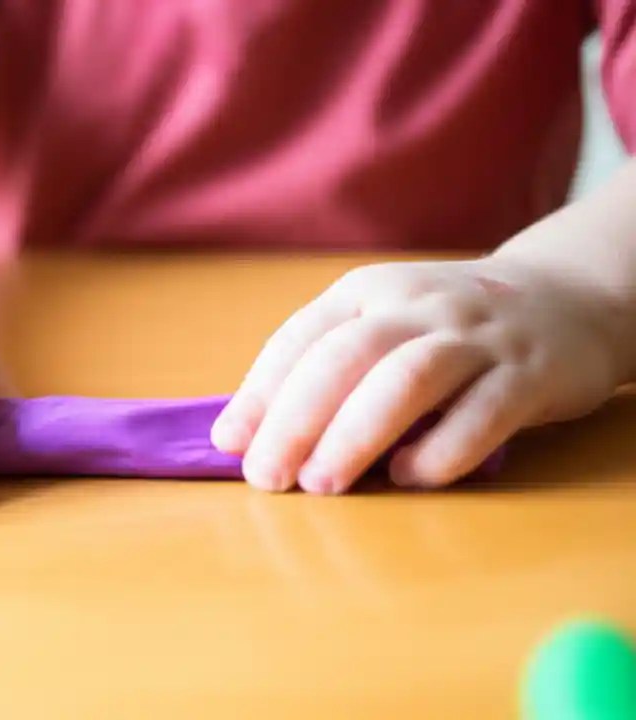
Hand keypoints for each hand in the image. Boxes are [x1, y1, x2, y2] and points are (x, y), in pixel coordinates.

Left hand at [211, 257, 626, 493]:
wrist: (567, 296)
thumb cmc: (446, 330)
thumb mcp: (380, 327)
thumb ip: (320, 373)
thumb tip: (241, 437)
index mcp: (366, 293)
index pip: (300, 339)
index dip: (260, 393)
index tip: (229, 444)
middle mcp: (417, 306)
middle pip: (344, 359)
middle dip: (296, 421)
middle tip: (267, 477)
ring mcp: (476, 337)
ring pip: (407, 379)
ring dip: (355, 435)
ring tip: (321, 484)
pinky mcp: (531, 374)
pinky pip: (483, 413)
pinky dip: (441, 450)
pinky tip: (408, 479)